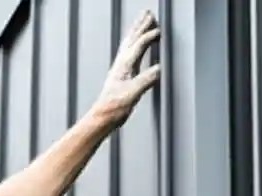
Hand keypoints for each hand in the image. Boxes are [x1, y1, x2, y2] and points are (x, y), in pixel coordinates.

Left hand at [94, 10, 162, 126]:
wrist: (103, 116)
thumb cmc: (114, 107)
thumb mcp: (132, 94)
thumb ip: (145, 80)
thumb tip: (158, 69)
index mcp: (124, 66)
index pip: (138, 45)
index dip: (148, 37)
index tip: (159, 31)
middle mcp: (121, 63)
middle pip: (132, 39)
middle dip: (141, 26)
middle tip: (148, 14)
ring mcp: (120, 68)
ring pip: (129, 43)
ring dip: (136, 31)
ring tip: (143, 22)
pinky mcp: (121, 74)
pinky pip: (128, 51)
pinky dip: (134, 43)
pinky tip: (136, 46)